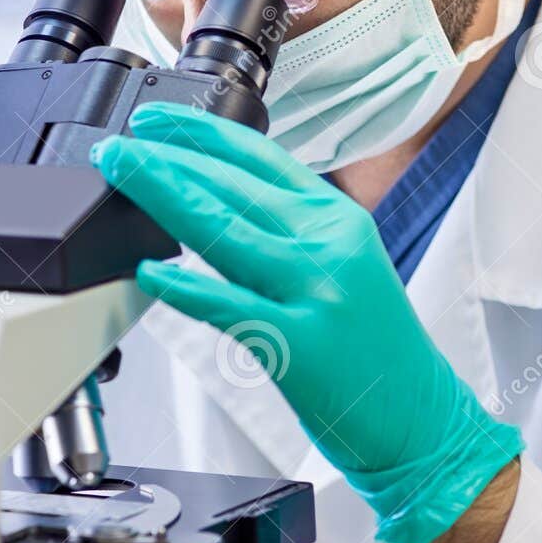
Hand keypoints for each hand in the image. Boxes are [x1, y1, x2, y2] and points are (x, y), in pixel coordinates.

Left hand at [92, 103, 522, 542]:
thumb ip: (291, 233)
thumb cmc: (379, 353)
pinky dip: (186, 287)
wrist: (424, 423)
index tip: (156, 119)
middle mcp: (330, 246)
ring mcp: (318, 292)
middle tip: (117, 147)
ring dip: (164, 195)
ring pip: (227, 230)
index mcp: (339, 221)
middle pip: (235, 186)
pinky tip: (150, 273)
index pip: (261, 157)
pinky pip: (230, 308)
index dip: (201, 131)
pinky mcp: (302, 345)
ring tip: (121, 176)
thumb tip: (219, 206)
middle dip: (168, 157)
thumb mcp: (346, 268)